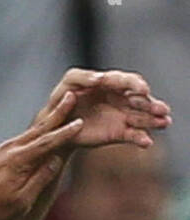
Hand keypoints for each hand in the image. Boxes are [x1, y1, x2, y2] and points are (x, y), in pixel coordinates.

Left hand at [0, 89, 84, 219]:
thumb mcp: (22, 201)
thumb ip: (40, 179)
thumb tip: (56, 160)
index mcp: (17, 161)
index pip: (46, 143)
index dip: (64, 133)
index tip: (80, 122)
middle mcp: (10, 149)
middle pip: (40, 128)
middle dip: (58, 112)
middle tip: (71, 95)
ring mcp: (4, 149)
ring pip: (32, 131)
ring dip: (49, 118)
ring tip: (64, 105)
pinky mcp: (1, 152)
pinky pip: (25, 138)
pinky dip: (39, 130)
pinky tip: (46, 126)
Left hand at [33, 68, 170, 149]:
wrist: (55, 126)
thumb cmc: (62, 99)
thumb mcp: (69, 82)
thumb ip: (82, 77)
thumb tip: (100, 78)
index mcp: (111, 84)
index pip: (128, 82)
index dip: (136, 85)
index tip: (143, 90)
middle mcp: (121, 99)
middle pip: (141, 100)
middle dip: (152, 104)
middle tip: (162, 109)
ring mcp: (121, 116)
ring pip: (142, 117)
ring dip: (153, 120)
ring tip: (164, 123)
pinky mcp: (117, 133)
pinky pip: (132, 135)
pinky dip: (140, 138)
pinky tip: (146, 142)